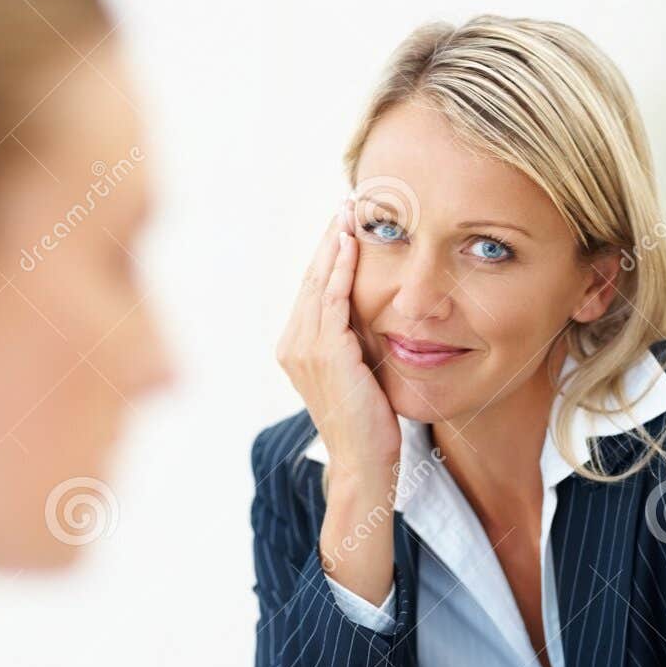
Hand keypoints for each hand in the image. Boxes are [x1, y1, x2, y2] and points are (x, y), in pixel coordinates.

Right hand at [277, 201, 401, 603]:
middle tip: (348, 201)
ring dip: (334, 242)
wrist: (366, 465)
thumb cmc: (370, 427)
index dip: (328, 253)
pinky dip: (339, 267)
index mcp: (296, 348)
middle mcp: (291, 344)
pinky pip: (331, 298)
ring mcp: (303, 349)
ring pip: (318, 281)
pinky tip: (350, 241)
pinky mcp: (325, 353)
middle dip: (329, 237)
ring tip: (351, 209)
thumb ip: (357, 342)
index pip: (312, 288)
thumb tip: (374, 314)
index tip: (346, 222)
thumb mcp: (361, 375)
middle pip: (310, 277)